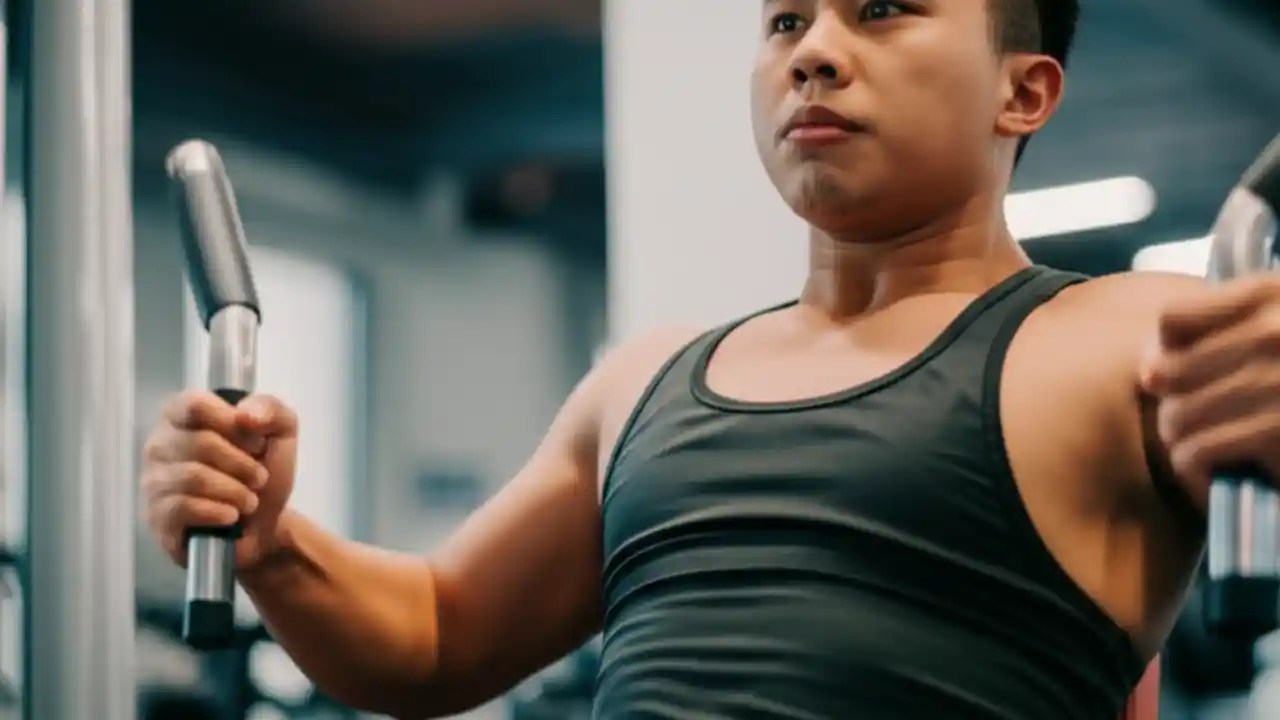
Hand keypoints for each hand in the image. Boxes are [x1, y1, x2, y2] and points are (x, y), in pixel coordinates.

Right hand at [142, 391, 298, 570]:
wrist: (264, 524)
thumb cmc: (263, 471)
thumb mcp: (279, 432)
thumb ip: (269, 409)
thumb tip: (245, 415)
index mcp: (182, 415)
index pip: (195, 404)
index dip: (232, 423)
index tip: (256, 443)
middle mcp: (160, 444)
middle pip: (201, 443)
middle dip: (243, 465)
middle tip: (260, 478)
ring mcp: (154, 481)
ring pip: (194, 477)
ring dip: (235, 491)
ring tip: (249, 500)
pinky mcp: (158, 516)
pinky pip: (184, 507)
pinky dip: (219, 512)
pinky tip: (231, 515)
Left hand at [1140, 274, 1279, 508]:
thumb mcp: (1275, 333)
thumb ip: (1221, 330)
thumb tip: (1148, 373)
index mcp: (1273, 293)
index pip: (1170, 319)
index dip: (1161, 352)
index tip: (1175, 377)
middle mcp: (1276, 330)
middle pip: (1168, 371)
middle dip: (1172, 405)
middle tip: (1195, 426)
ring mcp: (1279, 380)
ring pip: (1176, 416)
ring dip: (1181, 442)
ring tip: (1204, 451)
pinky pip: (1194, 453)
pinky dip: (1194, 472)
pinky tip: (1214, 477)